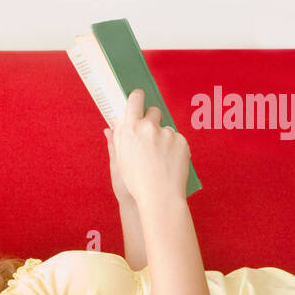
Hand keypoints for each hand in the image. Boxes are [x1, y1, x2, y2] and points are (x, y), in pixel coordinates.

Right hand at [106, 88, 189, 208]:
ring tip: (160, 160)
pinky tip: (169, 163)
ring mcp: (167, 133)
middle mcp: (149, 127)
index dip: (137, 98)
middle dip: (152, 120)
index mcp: (130, 128)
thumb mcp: (119, 160)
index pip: (135, 99)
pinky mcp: (181, 141)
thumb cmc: (136, 181)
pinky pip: (177, 140)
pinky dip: (174, 149)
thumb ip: (117, 138)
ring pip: (167, 129)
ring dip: (164, 138)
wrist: (159, 196)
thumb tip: (113, 125)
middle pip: (154, 111)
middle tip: (150, 139)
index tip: (139, 99)